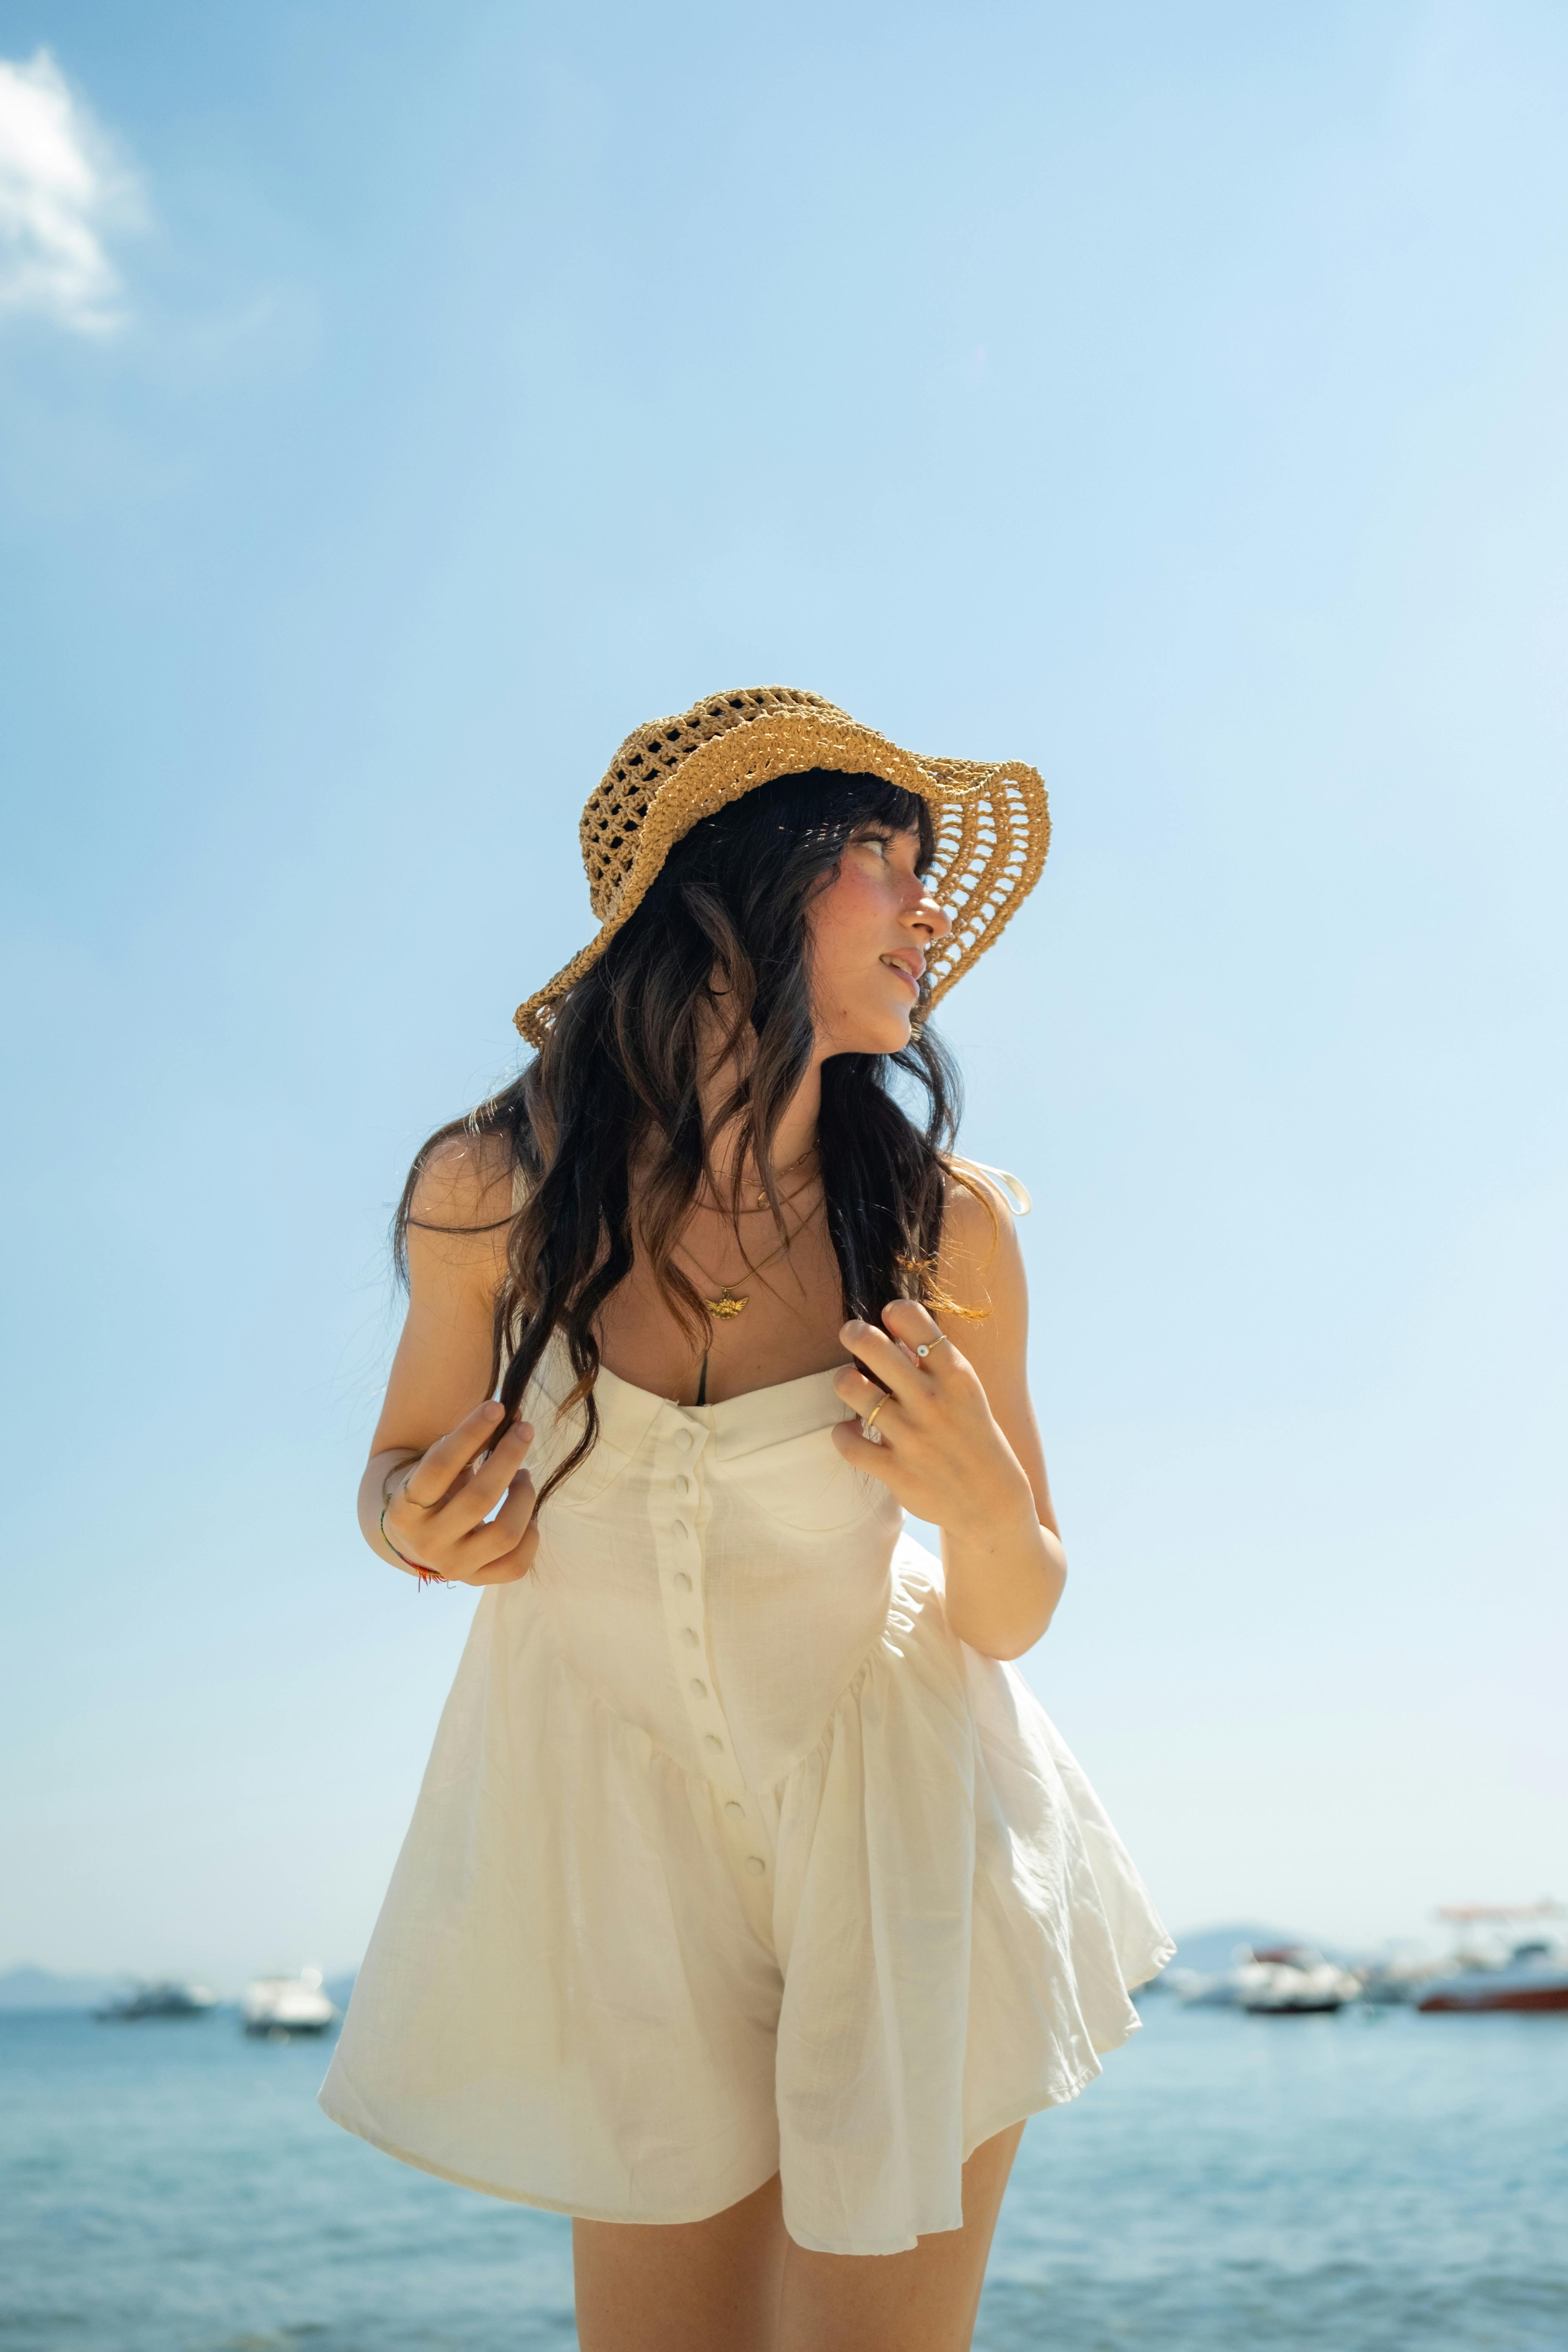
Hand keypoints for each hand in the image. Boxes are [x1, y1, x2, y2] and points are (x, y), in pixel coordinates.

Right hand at [381, 1402, 538, 1584]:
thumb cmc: (430, 1491)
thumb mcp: (434, 1468)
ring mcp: (453, 1566)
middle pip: (480, 1498)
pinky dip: (531, 1536)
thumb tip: (514, 1416)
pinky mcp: (476, 1581)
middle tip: (524, 1430)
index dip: (471, 1433)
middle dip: (508, 1457)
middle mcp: (426, 1542)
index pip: (439, 1466)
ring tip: (524, 1476)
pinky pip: (517, 1565)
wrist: (412, 1539)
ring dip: (525, 1497)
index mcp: (405, 1508)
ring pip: (505, 1533)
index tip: (497, 1407)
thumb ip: (466, 1444)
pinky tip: (528, 1516)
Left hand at [831, 1300, 1037, 1539]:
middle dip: (854, 1333)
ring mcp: (912, 1437)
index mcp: (956, 1376)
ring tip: (849, 1382)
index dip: (895, 1311)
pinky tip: (851, 1430)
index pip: (916, 1321)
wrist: (991, 1503)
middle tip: (851, 1333)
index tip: (888, 1317)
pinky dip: (842, 1433)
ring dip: (844, 1380)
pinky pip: (848, 1442)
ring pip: (853, 1389)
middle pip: (874, 1347)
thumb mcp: (965, 1394)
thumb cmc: (973, 1437)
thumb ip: (933, 1365)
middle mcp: (932, 1401)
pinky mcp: (895, 1471)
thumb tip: (892, 1334)